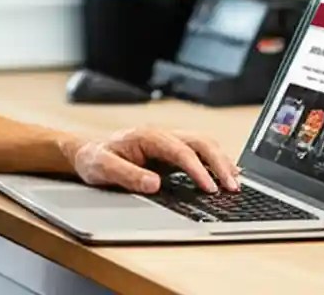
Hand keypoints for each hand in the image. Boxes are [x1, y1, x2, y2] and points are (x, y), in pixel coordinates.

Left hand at [63, 128, 240, 194]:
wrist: (87, 152)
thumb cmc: (94, 159)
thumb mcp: (102, 168)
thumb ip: (126, 175)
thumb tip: (154, 184)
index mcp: (147, 136)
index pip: (181, 150)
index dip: (197, 170)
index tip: (210, 189)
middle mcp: (162, 135)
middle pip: (200, 142)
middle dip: (219, 163)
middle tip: (233, 187)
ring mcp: (168, 142)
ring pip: (204, 145)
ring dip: (222, 162)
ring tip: (236, 184)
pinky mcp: (171, 152)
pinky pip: (200, 152)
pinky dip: (216, 163)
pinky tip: (226, 176)